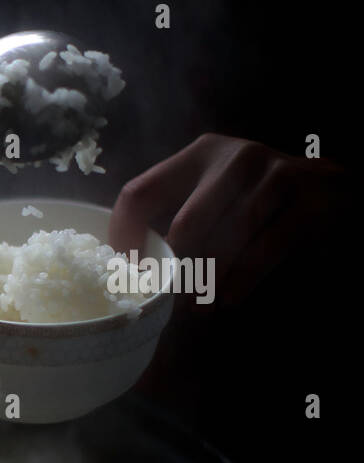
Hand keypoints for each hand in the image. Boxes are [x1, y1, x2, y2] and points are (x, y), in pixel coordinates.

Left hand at [109, 134, 347, 304]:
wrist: (337, 192)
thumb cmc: (261, 205)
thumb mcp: (216, 196)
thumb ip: (178, 215)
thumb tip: (127, 265)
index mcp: (201, 154)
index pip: (140, 193)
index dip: (124, 236)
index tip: (123, 272)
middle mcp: (236, 157)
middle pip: (184, 226)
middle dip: (175, 272)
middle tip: (171, 301)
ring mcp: (275, 176)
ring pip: (224, 241)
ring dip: (208, 282)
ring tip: (200, 307)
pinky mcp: (310, 201)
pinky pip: (264, 249)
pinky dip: (243, 279)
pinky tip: (230, 297)